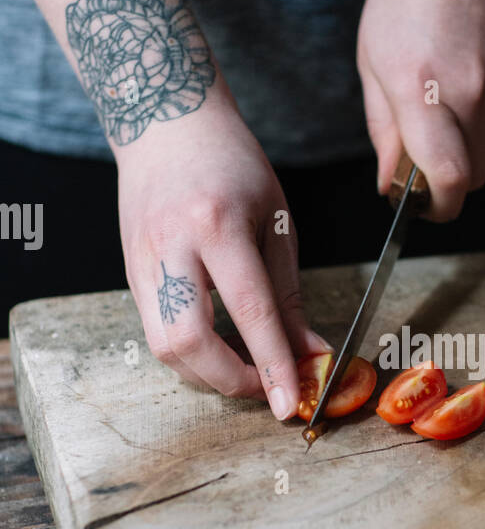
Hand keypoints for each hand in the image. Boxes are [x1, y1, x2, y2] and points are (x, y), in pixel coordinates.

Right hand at [116, 95, 327, 417]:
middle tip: (267, 389)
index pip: (249, 311)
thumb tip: (310, 354)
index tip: (290, 405)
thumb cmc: (232, 165)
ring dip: (206, 374)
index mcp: (217, 225)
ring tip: (246, 372)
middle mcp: (171, 247)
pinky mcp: (130, 274)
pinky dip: (190, 354)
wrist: (167, 123)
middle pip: (188, 341)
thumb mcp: (276, 221)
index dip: (271, 365)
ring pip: (163, 347)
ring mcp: (142, 262)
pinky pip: (155, 332)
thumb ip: (290, 295)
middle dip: (229, 380)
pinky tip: (218, 351)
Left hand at [357, 0, 484, 220]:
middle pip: (475, 175)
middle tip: (424, 164)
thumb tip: (391, 182)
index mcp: (423, 89)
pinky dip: (478, 99)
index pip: (449, 178)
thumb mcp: (374, 57)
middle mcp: (470, 89)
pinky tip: (462, 57)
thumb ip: (385, 128)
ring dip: (461, 133)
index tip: (421, 206)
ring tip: (438, 83)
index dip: (438, 206)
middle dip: (450, 182)